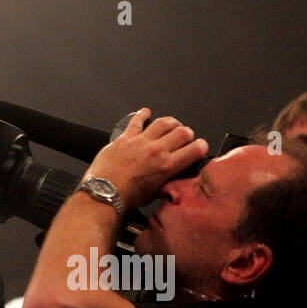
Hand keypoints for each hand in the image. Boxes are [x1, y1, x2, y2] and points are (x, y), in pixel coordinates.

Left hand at [86, 108, 207, 209]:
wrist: (105, 191)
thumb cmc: (127, 196)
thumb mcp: (155, 192)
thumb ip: (166, 181)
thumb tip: (172, 176)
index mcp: (167, 166)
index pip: (194, 150)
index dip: (201, 146)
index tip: (200, 146)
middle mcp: (157, 150)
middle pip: (182, 132)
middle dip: (187, 133)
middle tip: (186, 137)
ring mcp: (141, 141)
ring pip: (163, 123)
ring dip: (171, 122)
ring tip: (173, 124)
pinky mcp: (126, 137)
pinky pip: (137, 121)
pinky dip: (143, 114)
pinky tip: (146, 112)